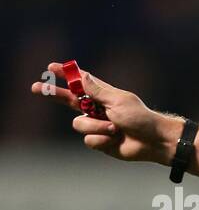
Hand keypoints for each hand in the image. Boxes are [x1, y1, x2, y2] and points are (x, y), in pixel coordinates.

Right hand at [30, 62, 179, 163]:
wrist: (152, 142)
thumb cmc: (140, 119)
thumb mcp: (118, 101)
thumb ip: (97, 92)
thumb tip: (82, 76)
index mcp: (102, 95)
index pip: (80, 82)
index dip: (66, 75)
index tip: (51, 67)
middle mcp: (96, 109)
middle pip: (68, 100)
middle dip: (53, 94)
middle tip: (36, 88)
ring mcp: (96, 125)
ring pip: (78, 124)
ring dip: (96, 126)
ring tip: (114, 128)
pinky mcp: (99, 141)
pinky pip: (88, 140)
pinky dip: (101, 139)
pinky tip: (114, 140)